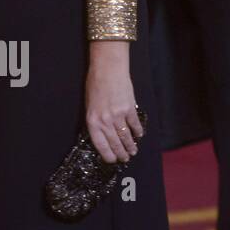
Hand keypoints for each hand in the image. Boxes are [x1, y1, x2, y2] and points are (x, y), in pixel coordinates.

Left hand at [84, 43, 141, 163]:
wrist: (108, 69)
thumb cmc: (95, 85)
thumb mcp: (89, 104)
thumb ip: (96, 120)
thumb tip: (104, 134)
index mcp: (92, 120)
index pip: (100, 144)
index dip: (107, 154)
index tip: (112, 160)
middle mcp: (105, 120)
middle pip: (115, 143)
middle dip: (121, 153)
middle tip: (125, 158)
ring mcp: (118, 115)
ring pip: (126, 136)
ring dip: (131, 146)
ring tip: (133, 151)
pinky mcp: (129, 109)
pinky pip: (135, 125)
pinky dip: (138, 132)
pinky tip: (139, 135)